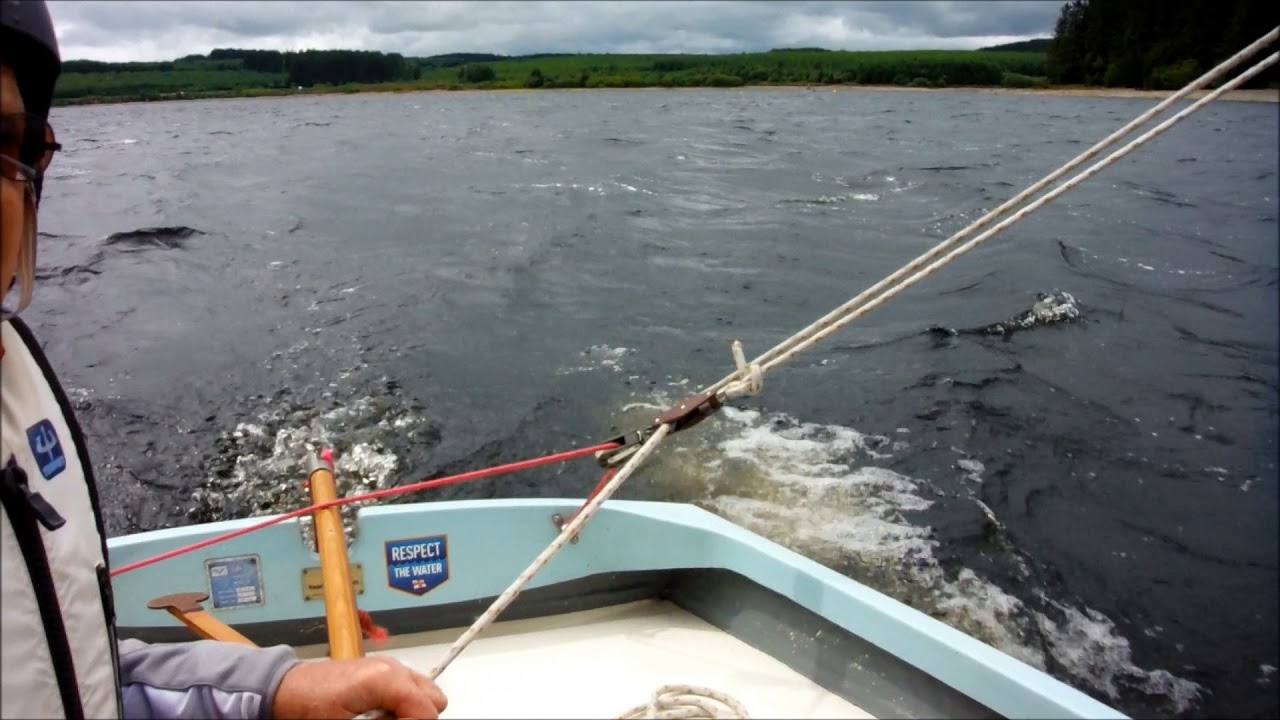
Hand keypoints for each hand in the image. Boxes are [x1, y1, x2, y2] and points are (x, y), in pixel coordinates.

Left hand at [271, 655, 448, 718]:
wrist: (284, 690)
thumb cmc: (308, 708)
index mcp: (386, 678)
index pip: (427, 711)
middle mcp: (393, 667)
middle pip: (433, 700)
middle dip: (415, 718)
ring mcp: (388, 667)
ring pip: (424, 694)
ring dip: (409, 711)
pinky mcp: (380, 672)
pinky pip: (407, 690)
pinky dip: (400, 705)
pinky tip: (376, 715)